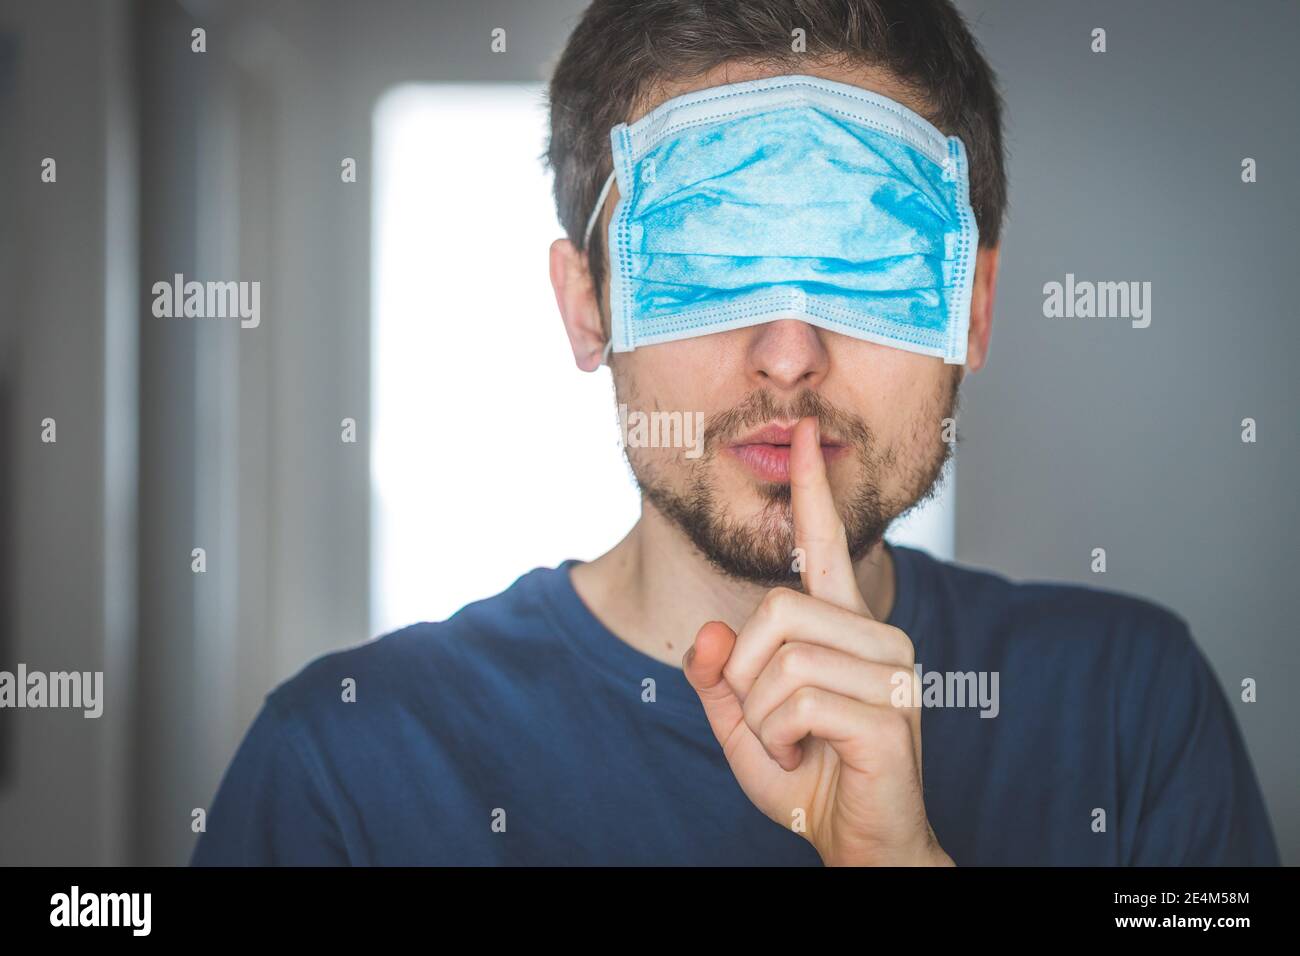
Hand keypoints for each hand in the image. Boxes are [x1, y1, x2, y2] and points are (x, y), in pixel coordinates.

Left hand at [683, 417, 951, 865]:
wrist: (860, 846)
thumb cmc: (810, 782)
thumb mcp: (744, 729)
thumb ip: (719, 680)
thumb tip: (708, 632)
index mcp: (846, 629)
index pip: (827, 545)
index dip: (813, 490)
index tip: (807, 432)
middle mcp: (877, 637)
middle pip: (774, 609)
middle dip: (744, 677)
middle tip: (770, 725)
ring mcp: (890, 673)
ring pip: (781, 657)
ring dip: (762, 717)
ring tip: (792, 746)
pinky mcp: (890, 713)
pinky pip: (798, 700)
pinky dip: (778, 740)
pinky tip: (804, 758)